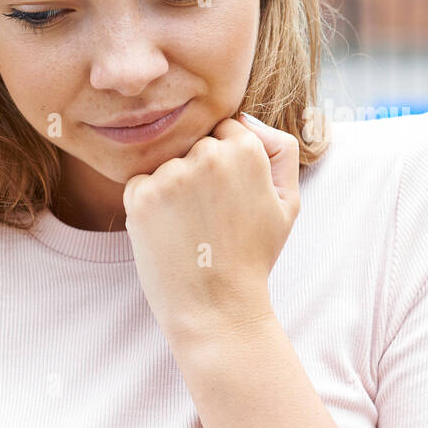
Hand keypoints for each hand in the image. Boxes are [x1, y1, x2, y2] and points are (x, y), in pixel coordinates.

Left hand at [123, 112, 300, 347]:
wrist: (217, 308)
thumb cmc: (253, 256)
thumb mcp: (288, 203)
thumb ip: (280, 151)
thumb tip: (245, 120)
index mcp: (247, 149)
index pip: (225, 131)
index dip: (226, 167)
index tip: (229, 200)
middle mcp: (208, 155)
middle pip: (195, 146)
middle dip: (199, 175)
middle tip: (211, 219)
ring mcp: (172, 175)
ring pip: (167, 165)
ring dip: (173, 190)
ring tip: (191, 230)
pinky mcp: (141, 197)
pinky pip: (139, 185)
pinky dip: (148, 206)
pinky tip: (169, 234)